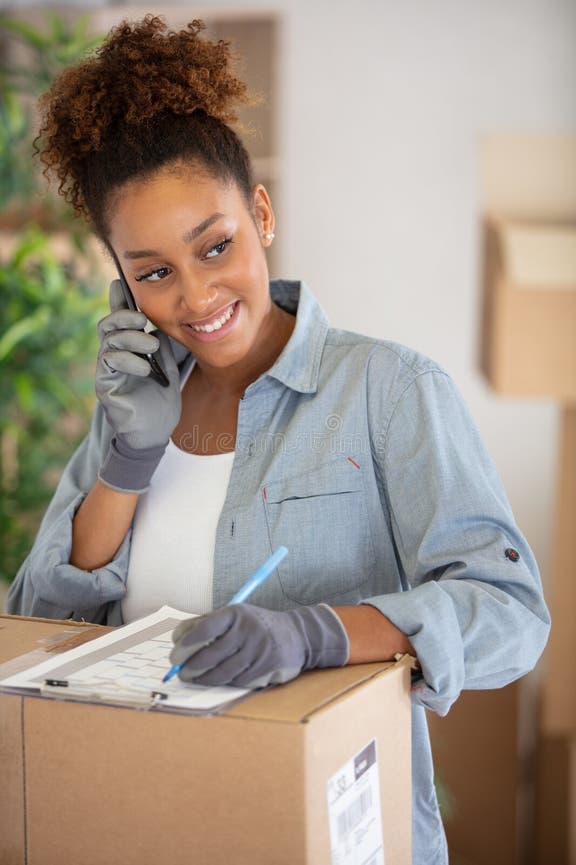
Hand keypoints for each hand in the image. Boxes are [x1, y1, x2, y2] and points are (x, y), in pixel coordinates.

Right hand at [96, 280, 180, 449]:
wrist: (156, 430)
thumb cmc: (160, 398)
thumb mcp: (167, 365)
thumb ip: (162, 343)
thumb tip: (159, 321)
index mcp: (128, 347)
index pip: (120, 318)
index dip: (118, 300)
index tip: (120, 282)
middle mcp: (114, 355)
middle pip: (108, 324)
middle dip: (124, 316)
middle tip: (143, 319)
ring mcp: (107, 370)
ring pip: (109, 340)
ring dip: (132, 338)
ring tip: (152, 346)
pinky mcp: (105, 384)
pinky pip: (109, 362)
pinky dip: (128, 360)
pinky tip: (144, 367)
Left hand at [170, 604, 349, 688]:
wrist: (296, 634)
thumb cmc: (255, 625)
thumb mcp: (234, 616)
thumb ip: (206, 624)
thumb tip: (177, 640)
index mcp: (235, 613)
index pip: (204, 629)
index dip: (185, 644)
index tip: (174, 655)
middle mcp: (247, 629)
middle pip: (210, 654)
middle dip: (190, 667)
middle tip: (180, 673)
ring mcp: (258, 649)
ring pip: (223, 672)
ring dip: (204, 679)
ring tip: (194, 679)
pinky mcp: (267, 666)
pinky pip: (238, 680)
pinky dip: (225, 682)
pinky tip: (219, 680)